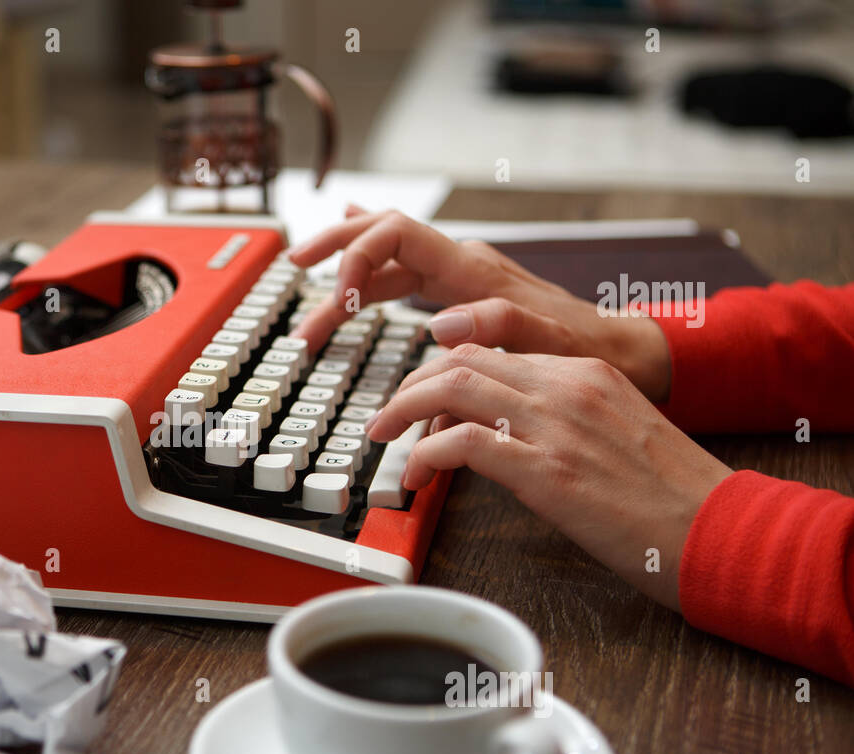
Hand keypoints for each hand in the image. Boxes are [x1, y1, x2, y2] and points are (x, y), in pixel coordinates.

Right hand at [287, 208, 672, 401]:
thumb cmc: (590, 351)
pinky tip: (353, 276)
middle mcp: (462, 265)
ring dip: (345, 285)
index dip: (356, 255)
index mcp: (473, 270)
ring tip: (311, 315)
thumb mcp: (550, 344)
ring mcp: (460, 278)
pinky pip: (404, 275)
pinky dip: (371, 276)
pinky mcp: (462, 296)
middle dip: (333, 251)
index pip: (396, 235)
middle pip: (381, 237)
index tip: (337, 297)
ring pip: (387, 264)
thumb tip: (437, 323)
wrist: (626, 351)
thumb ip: (498, 326)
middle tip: (294, 268)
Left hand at [366, 344, 731, 609]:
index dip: (440, 374)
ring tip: (383, 440)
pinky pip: (464, 443)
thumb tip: (506, 436)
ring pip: (453, 389)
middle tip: (385, 418)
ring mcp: (556, 425)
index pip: (489, 352)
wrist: (719, 529)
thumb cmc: (672, 496)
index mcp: (584, 372)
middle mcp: (566, 386)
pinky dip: (426, 456)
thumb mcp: (616, 433)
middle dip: (409, 386)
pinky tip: (417, 476)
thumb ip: (563, 419)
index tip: (418, 402)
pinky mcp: (548, 471)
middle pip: (461, 359)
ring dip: (403, 412)